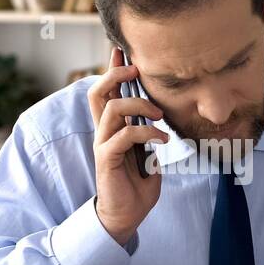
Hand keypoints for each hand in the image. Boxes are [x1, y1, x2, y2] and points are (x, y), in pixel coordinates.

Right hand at [88, 47, 169, 245]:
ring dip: (140, 106)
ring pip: (112, 109)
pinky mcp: (106, 159)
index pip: (107, 91)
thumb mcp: (149, 153)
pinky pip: (122, 136)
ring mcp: (103, 144)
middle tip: (138, 70)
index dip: (112, 69)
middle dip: (116, 74)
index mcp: (113, 127)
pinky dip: (146, 133)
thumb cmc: (138, 184)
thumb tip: (165, 115)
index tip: (121, 48)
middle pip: (98, 91)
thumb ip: (151, 133)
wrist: (126, 216)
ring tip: (161, 116)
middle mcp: (104, 132)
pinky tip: (163, 141)